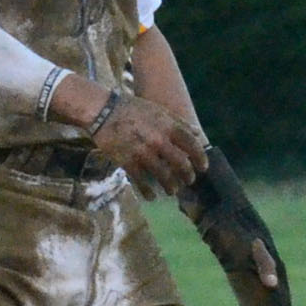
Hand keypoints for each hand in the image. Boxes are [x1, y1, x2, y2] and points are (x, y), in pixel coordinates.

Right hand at [87, 93, 206, 194]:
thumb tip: (196, 133)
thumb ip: (178, 121)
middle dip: (188, 175)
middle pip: (180, 163)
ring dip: (171, 186)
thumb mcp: (158, 109)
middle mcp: (158, 140)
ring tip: (173, 190)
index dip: (200, 158)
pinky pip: (142, 182)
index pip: (191, 144)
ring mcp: (143, 153)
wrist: (103, 111)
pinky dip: (148, 192)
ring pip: (164, 176)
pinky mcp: (128, 162)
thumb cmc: (132, 108)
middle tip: (190, 180)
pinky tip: (152, 196)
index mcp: (167, 125)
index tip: (203, 167)